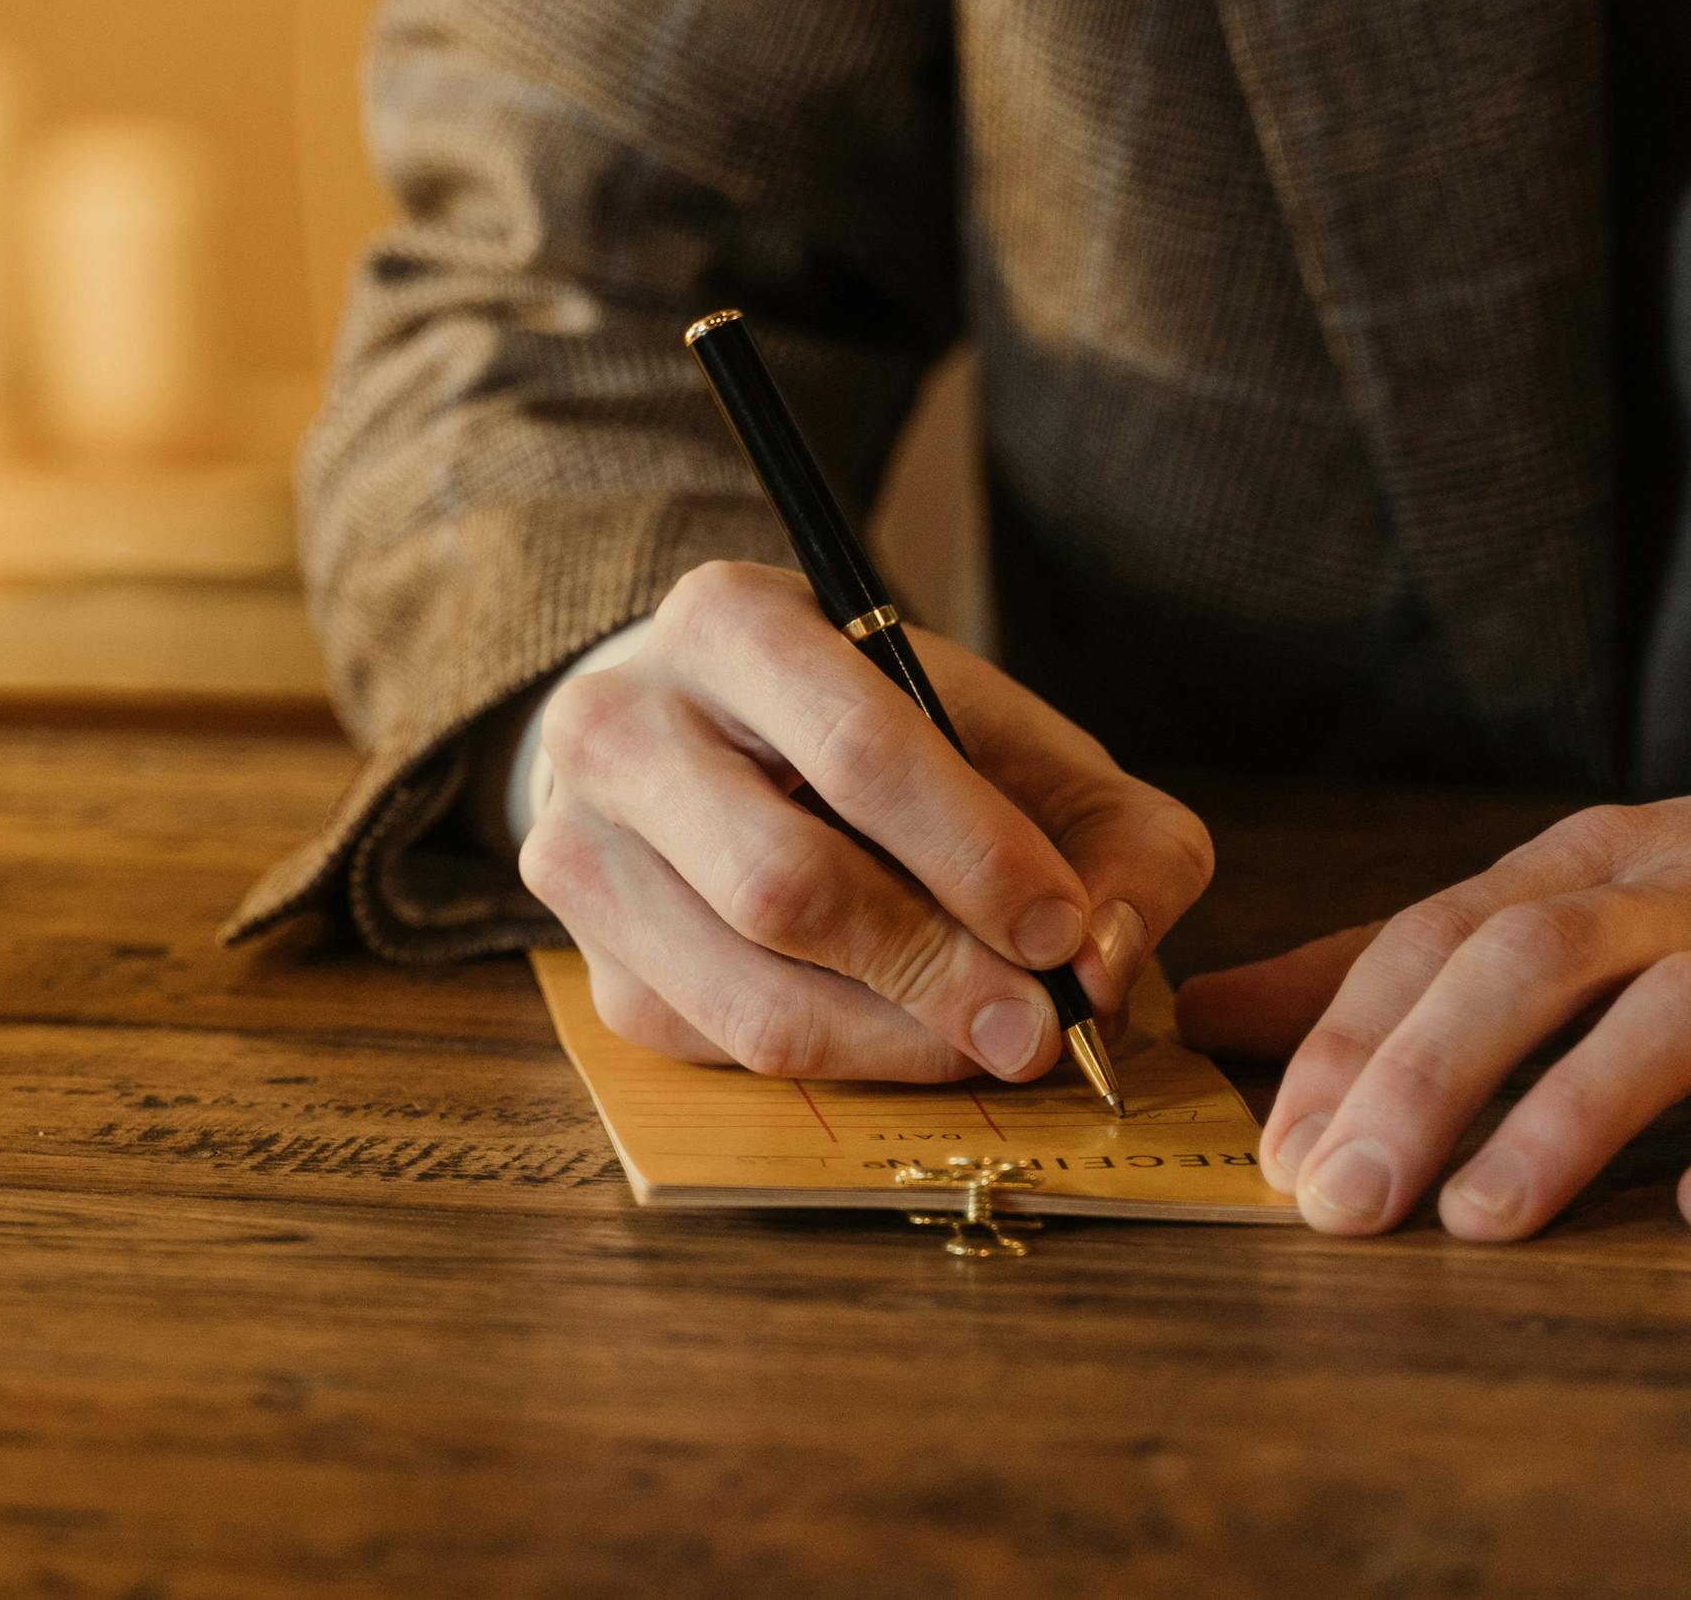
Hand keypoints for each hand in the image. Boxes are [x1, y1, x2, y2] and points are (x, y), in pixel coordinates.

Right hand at [520, 560, 1214, 1083]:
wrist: (718, 736)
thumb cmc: (883, 733)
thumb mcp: (1002, 731)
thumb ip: (1104, 825)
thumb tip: (1109, 962)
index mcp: (729, 624)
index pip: (856, 747)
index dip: (973, 852)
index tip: (1064, 930)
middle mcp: (620, 728)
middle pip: (783, 884)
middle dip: (936, 969)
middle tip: (1040, 1024)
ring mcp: (582, 855)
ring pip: (748, 995)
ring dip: (898, 1042)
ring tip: (993, 1042)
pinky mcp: (594, 970)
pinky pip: (727, 1051)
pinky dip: (844, 1066)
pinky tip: (912, 1038)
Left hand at [1177, 722, 1690, 1236]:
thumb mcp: (1614, 882)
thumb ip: (1432, 951)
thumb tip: (1222, 1010)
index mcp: (1630, 852)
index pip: (1458, 923)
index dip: (1357, 1028)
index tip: (1276, 1143)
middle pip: (1550, 951)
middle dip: (1431, 1070)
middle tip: (1342, 1196)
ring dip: (1575, 1112)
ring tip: (1482, 1218)